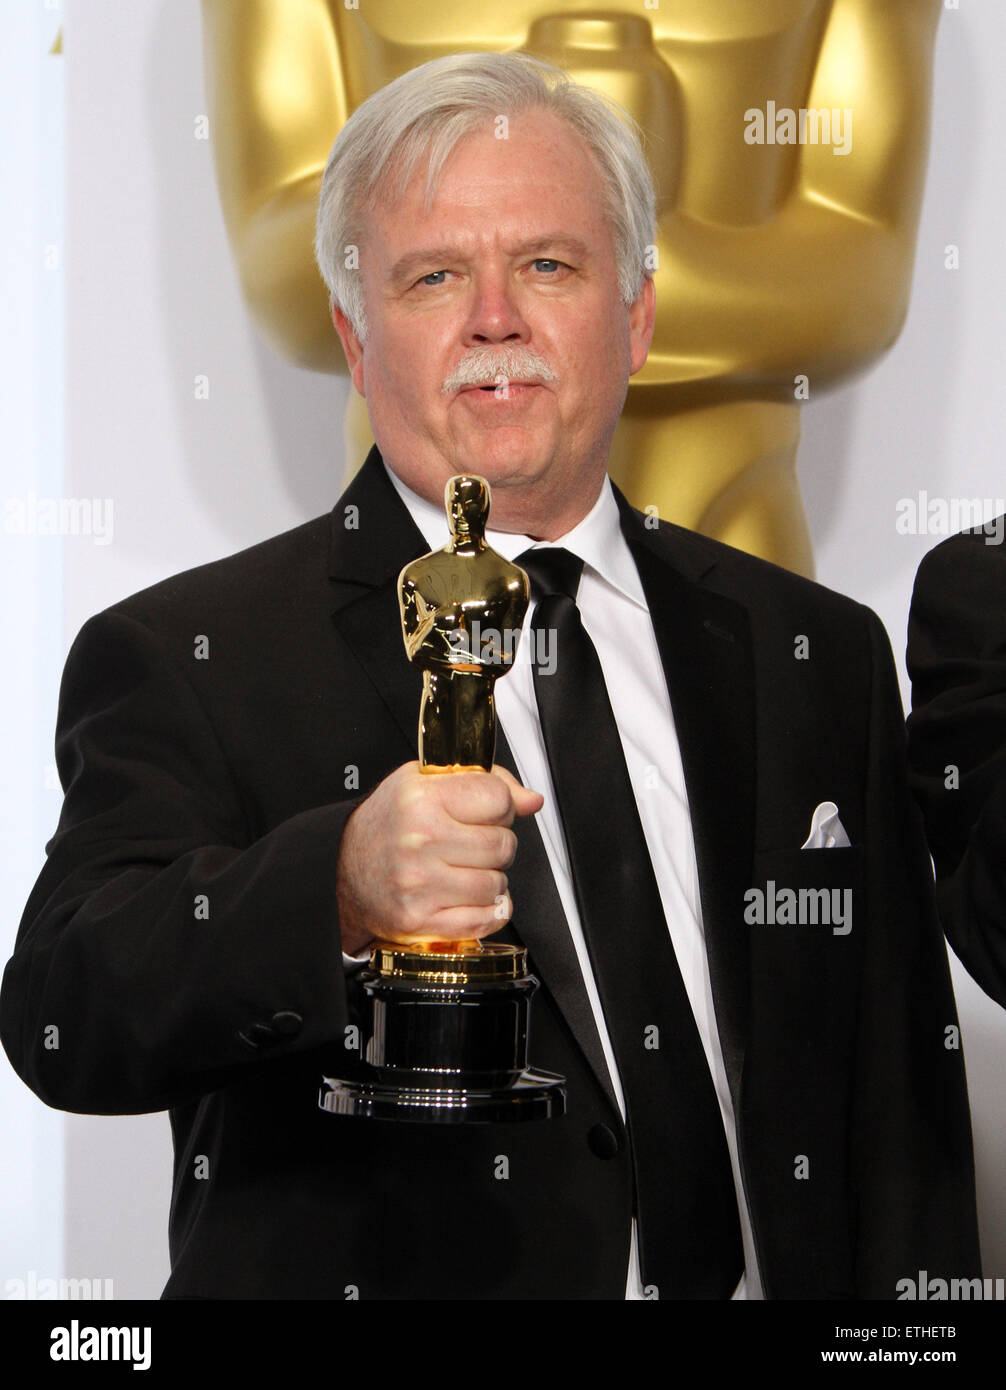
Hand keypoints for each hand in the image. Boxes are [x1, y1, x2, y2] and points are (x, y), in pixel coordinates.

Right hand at [336, 761, 543, 954]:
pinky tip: (468, 897)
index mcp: (421, 799)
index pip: (498, 798)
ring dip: (490, 880)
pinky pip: (484, 919)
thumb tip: (531, 800)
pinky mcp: (421, 920)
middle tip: (473, 843)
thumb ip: (484, 783)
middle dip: (497, 844)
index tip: (489, 811)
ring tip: (464, 869)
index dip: (502, 805)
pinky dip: (486, 911)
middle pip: (503, 844)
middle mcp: (420, 840)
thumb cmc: (388, 824)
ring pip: (497, 884)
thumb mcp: (426, 784)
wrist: (341, 870)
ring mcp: (420, 884)